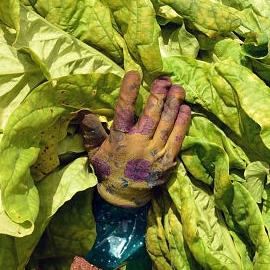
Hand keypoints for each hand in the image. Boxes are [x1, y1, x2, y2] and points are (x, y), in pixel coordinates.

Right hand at [76, 71, 191, 206]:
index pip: (124, 111)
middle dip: (159, 94)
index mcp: (119, 140)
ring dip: (173, 104)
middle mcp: (139, 145)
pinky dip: (182, 122)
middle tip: (164, 79)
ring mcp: (155, 153)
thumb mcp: (95, 151)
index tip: (134, 73)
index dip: (129, 91)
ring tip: (178, 89)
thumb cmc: (108, 169)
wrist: (125, 197)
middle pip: (151, 114)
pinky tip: (185, 109)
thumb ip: (91, 132)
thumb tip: (84, 112)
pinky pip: (177, 138)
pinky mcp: (167, 161)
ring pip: (167, 124)